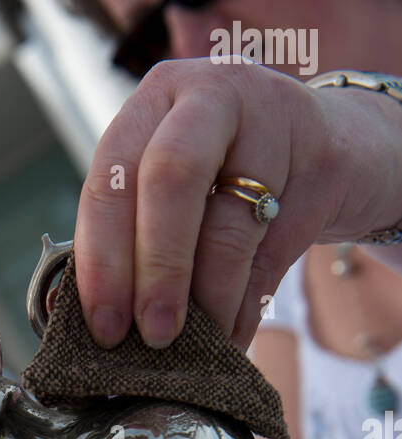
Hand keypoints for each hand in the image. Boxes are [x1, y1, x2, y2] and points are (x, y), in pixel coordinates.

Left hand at [75, 59, 401, 351]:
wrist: (337, 146)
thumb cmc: (234, 175)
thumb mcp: (182, 182)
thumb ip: (139, 231)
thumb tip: (105, 324)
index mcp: (156, 100)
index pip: (112, 176)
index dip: (102, 258)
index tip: (104, 326)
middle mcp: (211, 94)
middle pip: (168, 179)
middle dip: (155, 269)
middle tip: (154, 335)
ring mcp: (274, 118)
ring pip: (228, 223)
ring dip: (210, 299)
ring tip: (200, 344)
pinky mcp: (323, 159)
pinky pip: (273, 251)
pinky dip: (247, 305)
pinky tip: (234, 336)